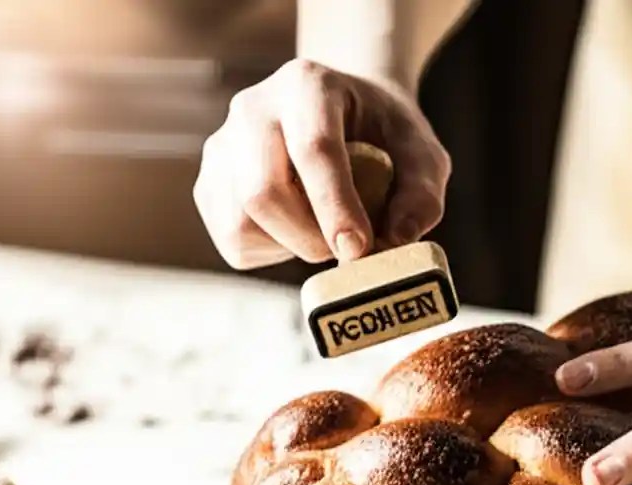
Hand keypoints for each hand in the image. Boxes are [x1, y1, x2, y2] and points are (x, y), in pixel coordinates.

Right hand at [194, 59, 450, 269]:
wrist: (343, 115)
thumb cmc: (384, 135)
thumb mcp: (421, 154)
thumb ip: (421, 196)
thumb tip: (394, 244)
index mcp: (306, 84)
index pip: (312, 149)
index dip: (335, 207)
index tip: (358, 250)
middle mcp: (252, 108)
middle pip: (262, 191)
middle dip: (308, 237)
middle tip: (346, 249)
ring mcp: (222, 146)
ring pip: (240, 223)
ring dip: (290, 247)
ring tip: (322, 230)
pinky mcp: (209, 183)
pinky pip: (233, 241)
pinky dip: (272, 252)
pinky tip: (296, 229)